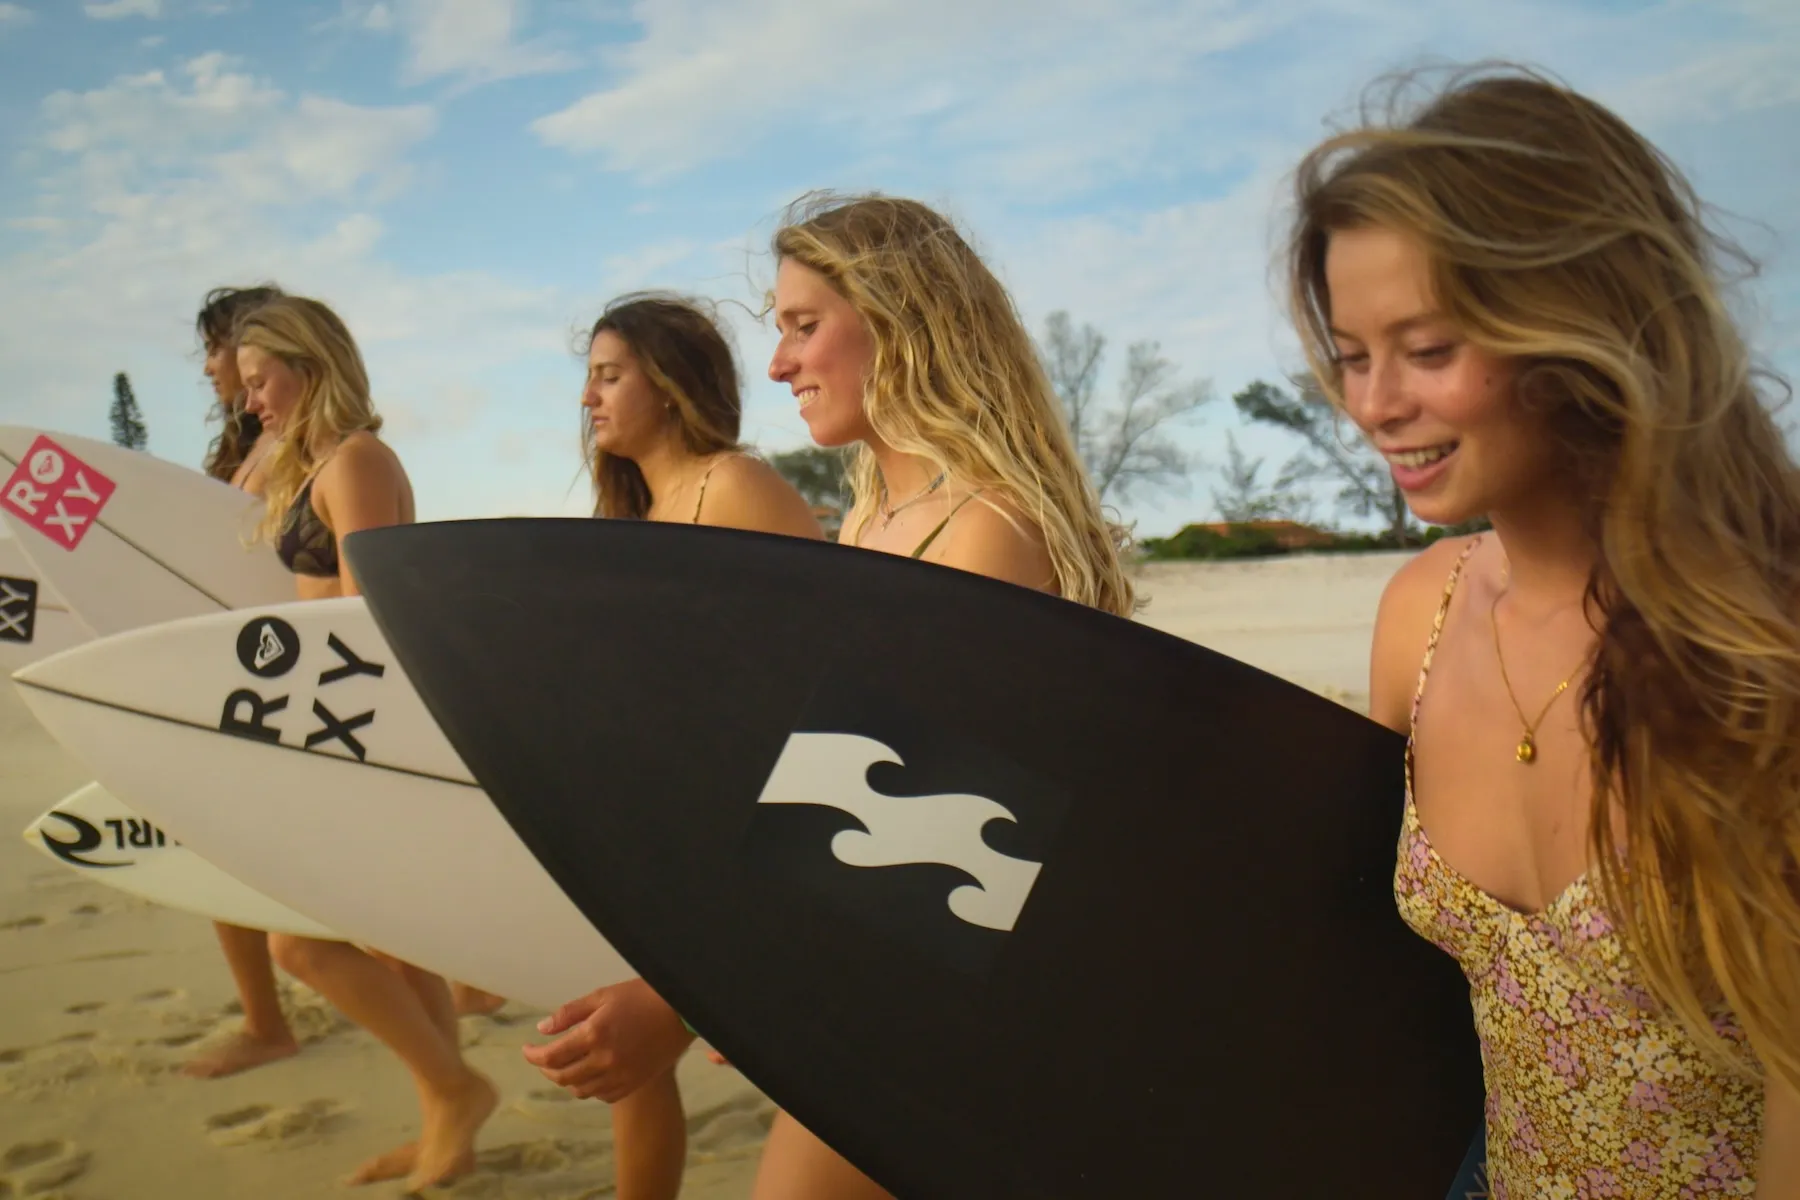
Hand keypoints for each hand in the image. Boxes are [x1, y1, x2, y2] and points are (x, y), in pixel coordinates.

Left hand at [521, 977, 693, 1103]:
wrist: (680, 1011)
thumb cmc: (642, 997)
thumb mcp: (602, 996)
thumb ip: (569, 1013)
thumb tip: (542, 1029)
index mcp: (594, 1035)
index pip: (551, 1056)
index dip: (533, 1056)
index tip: (527, 1049)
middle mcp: (604, 1060)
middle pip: (562, 1077)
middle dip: (546, 1069)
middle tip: (542, 1059)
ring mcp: (620, 1075)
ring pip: (580, 1090)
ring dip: (566, 1079)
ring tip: (564, 1066)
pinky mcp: (633, 1082)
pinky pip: (602, 1095)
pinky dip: (589, 1088)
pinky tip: (589, 1074)